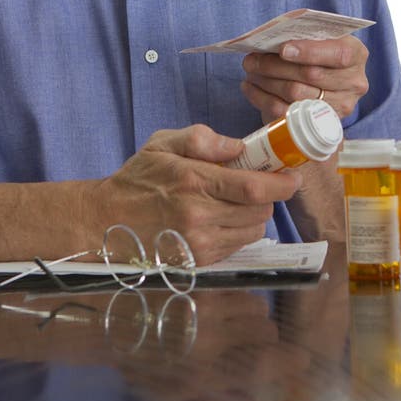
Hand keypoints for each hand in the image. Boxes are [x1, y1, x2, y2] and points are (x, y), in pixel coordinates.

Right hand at [81, 124, 301, 265]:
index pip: (251, 187)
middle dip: (267, 195)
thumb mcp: (163, 143)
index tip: (293, 176)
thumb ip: (202, 139)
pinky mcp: (199, 261)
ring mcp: (199, 243)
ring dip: (254, 213)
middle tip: (259, 182)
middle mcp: (198, 216)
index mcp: (192, 181)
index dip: (281, 183)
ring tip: (234, 200)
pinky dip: (239, 230)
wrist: (107, 221)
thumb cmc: (138, 179)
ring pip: (252, 230)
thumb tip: (238, 147)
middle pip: (258, 210)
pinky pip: (237, 245)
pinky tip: (220, 217)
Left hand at [241, 35, 368, 123]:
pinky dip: (262, 98)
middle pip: (311, 75)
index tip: (283, 49)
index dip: (309, 52)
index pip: (338, 54)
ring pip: (296, 94)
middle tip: (251, 59)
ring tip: (250, 70)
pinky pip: (285, 112)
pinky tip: (250, 87)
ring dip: (266, 81)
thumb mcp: (320, 39)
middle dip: (275, 66)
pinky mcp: (319, 123)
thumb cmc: (318, 53)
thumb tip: (271, 39)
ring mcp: (339, 106)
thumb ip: (304, 36)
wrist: (326, 82)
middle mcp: (353, 83)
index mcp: (356, 55)